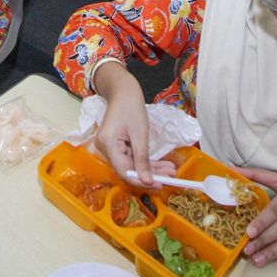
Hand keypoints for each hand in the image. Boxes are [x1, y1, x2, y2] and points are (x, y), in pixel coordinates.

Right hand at [91, 63, 176, 185]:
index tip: (160, 184)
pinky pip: (131, 158)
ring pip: (132, 165)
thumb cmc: (131, 107)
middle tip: (171, 176)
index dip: (142, 181)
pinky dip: (145, 161)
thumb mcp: (140, 133)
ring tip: (170, 170)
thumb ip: (143, 159)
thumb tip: (148, 181)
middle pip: (128, 170)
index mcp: (108, 145)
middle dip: (150, 174)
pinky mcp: (116, 147)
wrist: (123, 92)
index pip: (124, 172)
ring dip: (151, 168)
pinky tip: (161, 164)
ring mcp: (110, 149)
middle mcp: (105, 150)